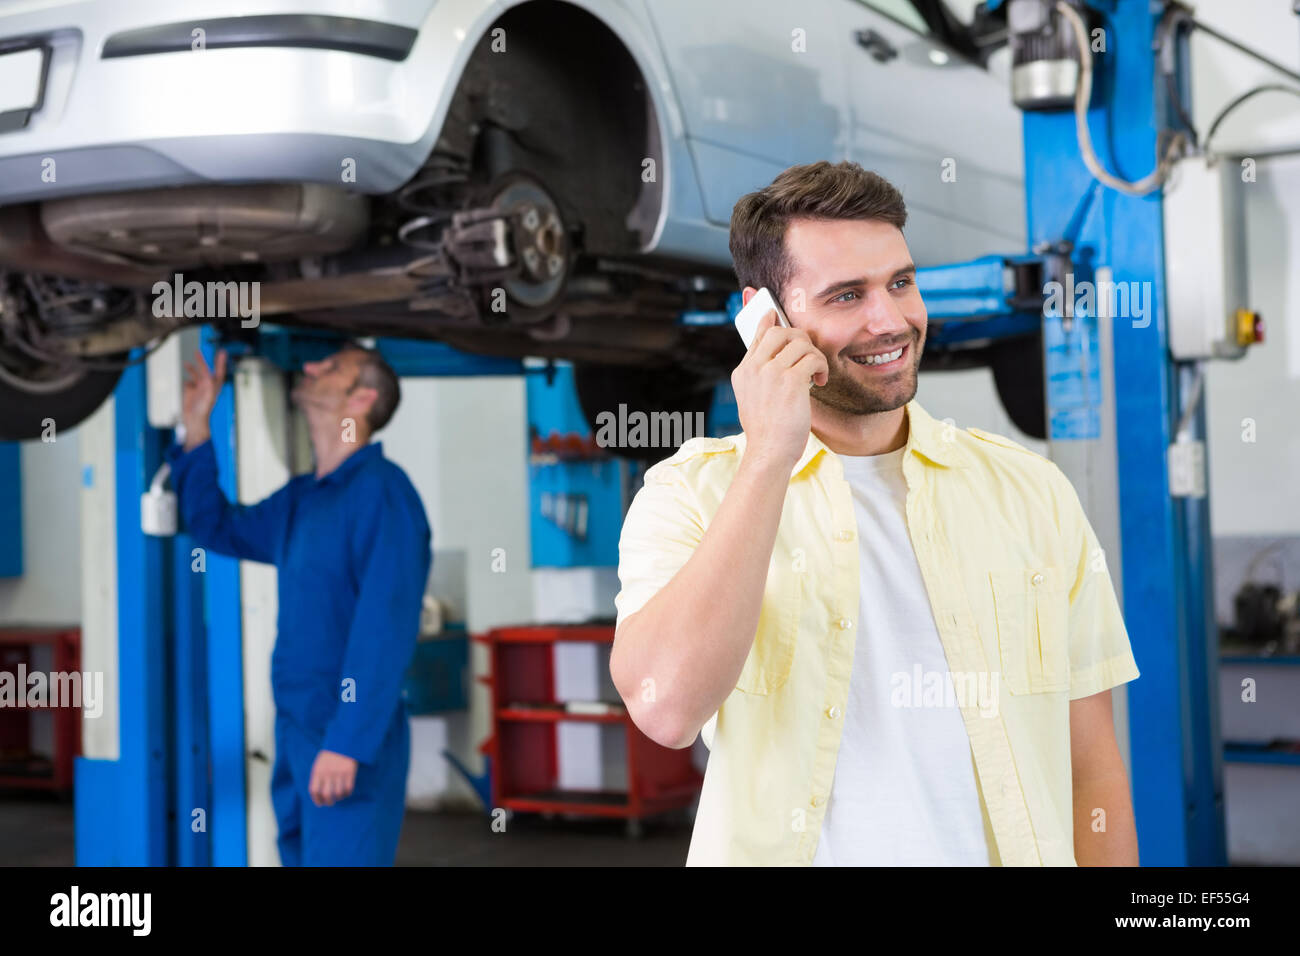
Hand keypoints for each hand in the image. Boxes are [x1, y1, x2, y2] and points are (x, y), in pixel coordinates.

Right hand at [181, 349, 226, 449]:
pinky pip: (188, 383)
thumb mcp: (208, 393)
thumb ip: (208, 382)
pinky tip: (186, 381)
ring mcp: (198, 389)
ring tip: (186, 363)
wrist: (194, 419)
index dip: (219, 362)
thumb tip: (208, 373)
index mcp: (214, 386)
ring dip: (192, 369)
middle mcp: (207, 386)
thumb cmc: (204, 409)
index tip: (221, 352)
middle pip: (205, 371)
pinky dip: (187, 380)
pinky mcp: (190, 392)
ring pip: (195, 376)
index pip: (218, 371)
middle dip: (202, 361)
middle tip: (197, 352)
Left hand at [308, 749, 357, 806]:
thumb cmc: (329, 755)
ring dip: (339, 798)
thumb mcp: (319, 764)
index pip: (314, 791)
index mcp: (318, 771)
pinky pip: (348, 788)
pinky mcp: (350, 772)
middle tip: (330, 802)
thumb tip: (317, 794)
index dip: (317, 800)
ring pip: (338, 793)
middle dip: (328, 802)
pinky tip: (346, 792)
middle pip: (326, 795)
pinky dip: (347, 793)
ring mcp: (339, 773)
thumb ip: (317, 777)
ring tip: (339, 796)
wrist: (343, 742)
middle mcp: (328, 773)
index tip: (320, 804)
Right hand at [730, 305, 827, 468]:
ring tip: (816, 372)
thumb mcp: (753, 399)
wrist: (769, 452)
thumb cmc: (766, 431)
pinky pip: (812, 358)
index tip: (774, 312)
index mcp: (743, 372)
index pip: (757, 335)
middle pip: (779, 331)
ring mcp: (771, 373)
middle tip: (808, 353)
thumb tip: (777, 358)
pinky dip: (821, 366)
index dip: (768, 320)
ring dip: (814, 355)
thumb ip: (761, 376)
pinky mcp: (791, 381)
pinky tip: (820, 380)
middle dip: (799, 338)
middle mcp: (754, 368)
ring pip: (800, 342)